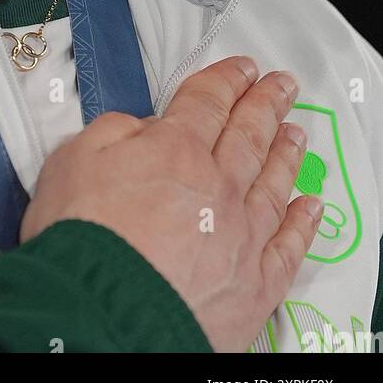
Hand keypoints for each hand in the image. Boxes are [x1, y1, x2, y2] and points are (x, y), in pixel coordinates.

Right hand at [19, 55, 321, 351]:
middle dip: (266, 104)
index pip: (209, 102)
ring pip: (274, 182)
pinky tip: (310, 205)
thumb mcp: (73, 159)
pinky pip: (289, 245)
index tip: (244, 68)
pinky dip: (302, 222)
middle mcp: (218, 186)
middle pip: (249, 134)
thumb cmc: (80, 237)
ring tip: (296, 132)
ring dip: (286, 152)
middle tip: (283, 85)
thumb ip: (113, 132)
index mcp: (175, 149)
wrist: (102, 314)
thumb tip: (141, 127)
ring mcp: (242, 235)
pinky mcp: (255, 284)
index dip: (227, 79)